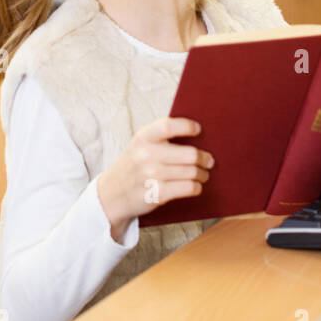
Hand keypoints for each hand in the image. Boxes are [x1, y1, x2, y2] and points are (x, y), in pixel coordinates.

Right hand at [96, 117, 213, 241]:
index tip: (198, 130)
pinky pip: (189, 188)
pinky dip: (196, 187)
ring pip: (192, 172)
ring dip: (202, 174)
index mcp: (143, 137)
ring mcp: (151, 176)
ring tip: (202, 175)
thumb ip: (161, 137)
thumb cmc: (133, 165)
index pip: (168, 126)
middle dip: (204, 158)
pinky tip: (195, 186)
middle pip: (190, 154)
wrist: (112, 194)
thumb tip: (198, 133)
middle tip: (209, 160)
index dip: (187, 126)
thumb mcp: (140, 145)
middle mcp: (146, 155)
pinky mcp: (157, 194)